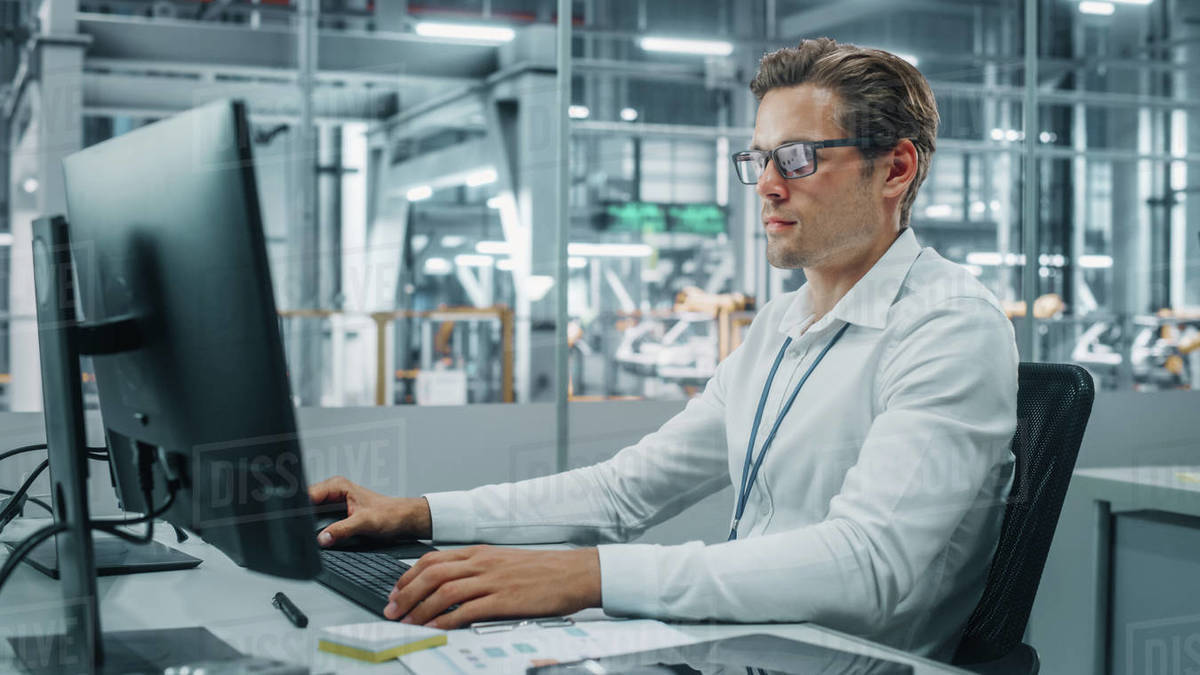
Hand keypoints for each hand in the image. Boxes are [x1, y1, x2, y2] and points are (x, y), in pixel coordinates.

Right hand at [307, 475, 431, 546]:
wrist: (403, 520)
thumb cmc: (391, 513)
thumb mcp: (365, 522)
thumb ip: (342, 529)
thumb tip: (323, 538)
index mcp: (338, 486)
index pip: (309, 494)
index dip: (301, 509)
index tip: (296, 522)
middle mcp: (334, 493)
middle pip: (306, 506)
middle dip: (303, 519)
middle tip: (299, 532)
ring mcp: (334, 505)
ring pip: (311, 516)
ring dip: (309, 526)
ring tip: (305, 535)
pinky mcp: (336, 517)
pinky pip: (319, 524)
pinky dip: (317, 531)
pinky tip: (316, 537)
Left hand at [383, 545, 600, 628]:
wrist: (574, 573)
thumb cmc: (542, 570)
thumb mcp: (503, 561)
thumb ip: (477, 569)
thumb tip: (449, 583)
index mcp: (480, 552)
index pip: (432, 560)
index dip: (408, 577)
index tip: (395, 592)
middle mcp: (482, 563)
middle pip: (432, 574)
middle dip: (405, 594)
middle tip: (392, 611)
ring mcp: (493, 580)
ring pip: (444, 591)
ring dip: (420, 609)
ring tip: (408, 623)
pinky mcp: (505, 599)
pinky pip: (468, 609)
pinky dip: (447, 619)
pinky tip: (436, 628)